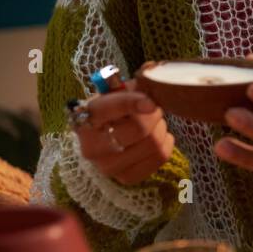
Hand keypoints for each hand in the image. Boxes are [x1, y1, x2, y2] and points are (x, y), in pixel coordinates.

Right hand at [72, 67, 174, 184]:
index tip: (151, 102)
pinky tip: (157, 137)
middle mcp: (92, 147)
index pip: (110, 108)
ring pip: (153, 143)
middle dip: (154, 113)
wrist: (104, 137)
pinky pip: (160, 157)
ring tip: (154, 123)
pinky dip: (166, 143)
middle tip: (153, 108)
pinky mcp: (125, 178)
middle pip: (139, 128)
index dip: (133, 103)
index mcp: (85, 119)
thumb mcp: (116, 92)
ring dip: (161, 128)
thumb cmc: (113, 109)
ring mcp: (108, 167)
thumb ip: (132, 84)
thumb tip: (150, 73)